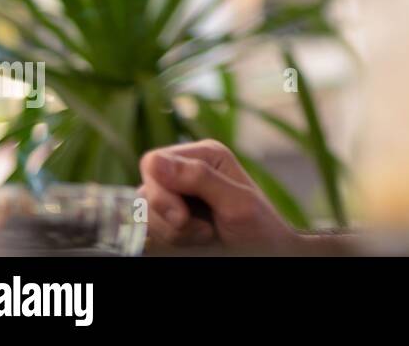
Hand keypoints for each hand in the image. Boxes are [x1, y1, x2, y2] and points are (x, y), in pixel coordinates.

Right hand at [138, 139, 299, 249]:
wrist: (264, 253)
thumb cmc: (259, 227)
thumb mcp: (236, 202)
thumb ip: (199, 177)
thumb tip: (156, 160)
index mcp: (203, 155)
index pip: (153, 163)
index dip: (160, 192)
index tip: (182, 216)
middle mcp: (186, 172)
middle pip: (145, 192)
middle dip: (169, 218)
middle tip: (203, 231)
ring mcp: (177, 197)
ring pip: (145, 215)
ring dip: (173, 234)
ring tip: (205, 235)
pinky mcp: (171, 220)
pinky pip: (150, 232)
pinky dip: (169, 242)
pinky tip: (195, 242)